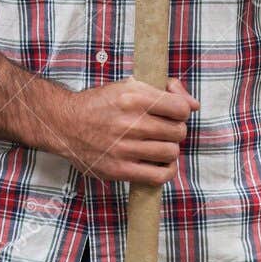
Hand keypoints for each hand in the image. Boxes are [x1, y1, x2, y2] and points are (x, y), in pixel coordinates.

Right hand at [49, 76, 199, 185]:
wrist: (65, 123)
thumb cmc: (101, 104)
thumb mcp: (129, 85)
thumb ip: (165, 90)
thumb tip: (194, 106)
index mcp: (134, 96)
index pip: (180, 108)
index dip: (181, 111)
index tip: (173, 114)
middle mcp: (130, 122)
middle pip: (178, 131)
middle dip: (176, 130)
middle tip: (164, 130)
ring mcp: (124, 147)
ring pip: (171, 152)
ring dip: (170, 149)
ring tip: (159, 145)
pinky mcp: (118, 169)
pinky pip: (158, 176)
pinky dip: (166, 171)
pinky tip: (160, 163)